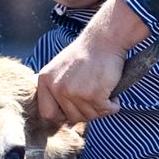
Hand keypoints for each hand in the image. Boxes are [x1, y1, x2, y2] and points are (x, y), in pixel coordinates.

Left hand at [36, 0, 153, 125]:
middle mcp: (58, 88)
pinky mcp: (94, 95)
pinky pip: (105, 111)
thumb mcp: (59, 69)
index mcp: (45, 81)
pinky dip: (113, 106)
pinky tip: (113, 96)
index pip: (47, 114)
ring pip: (90, 116)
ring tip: (104, 94)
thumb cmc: (86, 53)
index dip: (61, 117)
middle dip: (86, 112)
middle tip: (95, 100)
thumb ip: (56, 90)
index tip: (72, 113)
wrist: (104, 40)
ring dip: (101, 109)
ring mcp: (75, 93)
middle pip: (72, 118)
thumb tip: (61, 118)